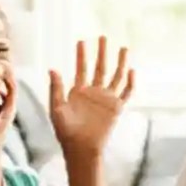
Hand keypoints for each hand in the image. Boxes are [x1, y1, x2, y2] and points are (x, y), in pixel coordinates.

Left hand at [50, 38, 133, 160]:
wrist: (81, 148)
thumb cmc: (66, 132)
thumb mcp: (56, 109)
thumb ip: (56, 89)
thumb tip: (52, 69)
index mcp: (78, 91)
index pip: (81, 68)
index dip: (81, 55)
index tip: (82, 41)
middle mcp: (94, 93)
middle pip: (100, 67)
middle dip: (101, 52)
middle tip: (103, 37)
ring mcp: (106, 99)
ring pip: (116, 76)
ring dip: (120, 62)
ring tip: (124, 48)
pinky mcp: (116, 108)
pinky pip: (126, 93)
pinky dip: (130, 82)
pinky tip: (132, 70)